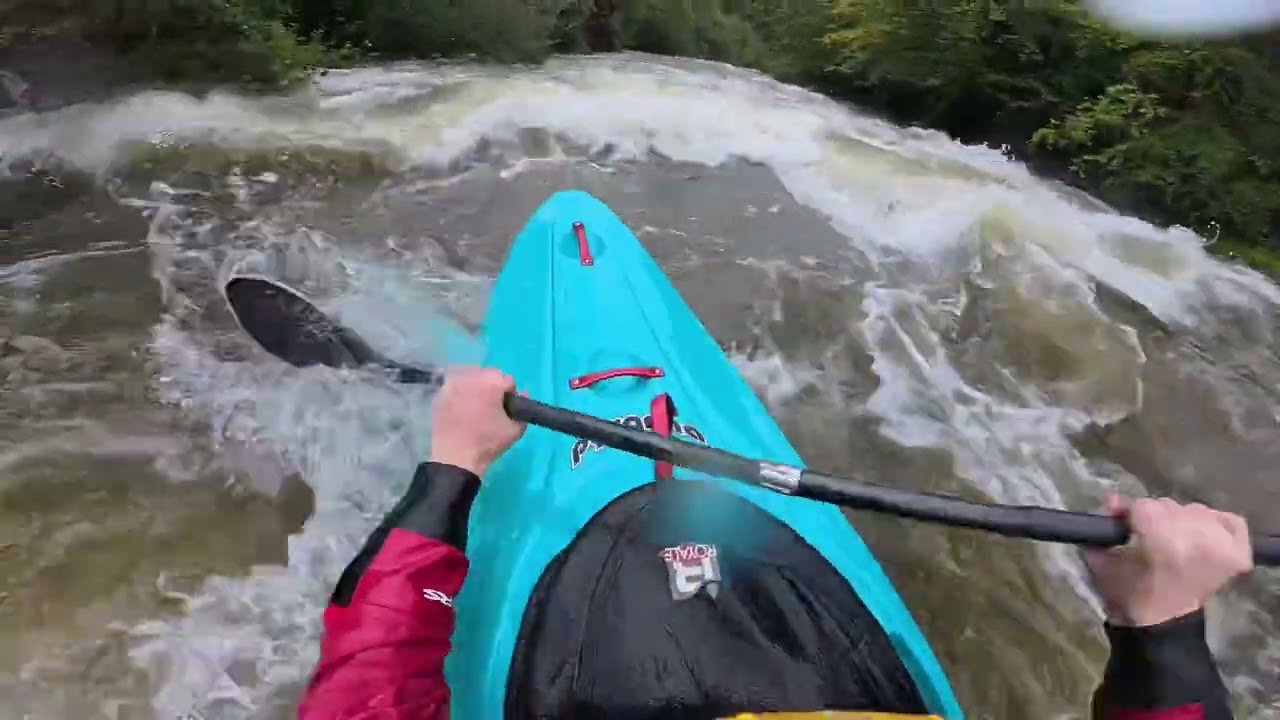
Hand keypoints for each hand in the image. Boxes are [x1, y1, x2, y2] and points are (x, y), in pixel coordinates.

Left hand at [428, 366, 525, 476]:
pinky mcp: (439, 394)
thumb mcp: (515, 430)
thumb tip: (522, 395)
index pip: (507, 380)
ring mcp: (452, 384)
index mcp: (492, 382)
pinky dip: (458, 394)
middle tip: (490, 407)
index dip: (510, 394)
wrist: (455, 457)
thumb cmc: (488, 442)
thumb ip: (522, 411)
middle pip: (487, 375)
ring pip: (469, 378)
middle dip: (491, 387)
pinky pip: (453, 387)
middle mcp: (471, 376)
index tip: (505, 409)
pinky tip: (459, 410)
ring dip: (474, 387)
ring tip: (473, 407)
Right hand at [1085, 495, 1252, 626]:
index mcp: (1163, 544)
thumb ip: (1101, 528)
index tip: (1127, 529)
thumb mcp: (1103, 562)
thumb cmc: (1128, 595)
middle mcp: (1198, 541)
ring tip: (1175, 543)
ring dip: (1182, 522)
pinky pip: (1230, 520)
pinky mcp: (1239, 553)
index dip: (1131, 516)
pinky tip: (1203, 538)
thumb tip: (1113, 502)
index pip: (1144, 506)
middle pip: (1170, 507)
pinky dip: (1216, 524)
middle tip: (1149, 540)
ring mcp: (1223, 547)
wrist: (1163, 623)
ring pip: (1195, 511)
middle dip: (1155, 519)